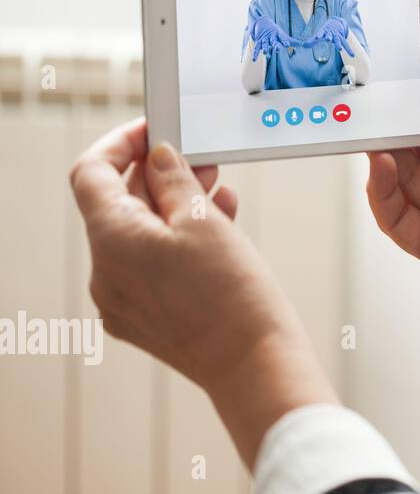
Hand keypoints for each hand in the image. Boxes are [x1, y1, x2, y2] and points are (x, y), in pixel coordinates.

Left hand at [69, 119, 336, 465]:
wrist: (254, 362)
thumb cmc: (232, 295)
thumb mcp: (205, 220)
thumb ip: (174, 181)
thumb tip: (158, 158)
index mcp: (110, 240)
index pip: (91, 173)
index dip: (120, 144)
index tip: (152, 131)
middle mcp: (104, 273)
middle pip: (117, 205)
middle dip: (158, 177)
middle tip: (199, 160)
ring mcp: (122, 301)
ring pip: (138, 236)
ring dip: (173, 208)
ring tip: (218, 193)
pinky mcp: (146, 320)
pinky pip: (151, 266)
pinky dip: (178, 242)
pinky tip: (218, 230)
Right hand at [250, 15, 292, 60]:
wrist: (262, 23)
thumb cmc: (276, 33)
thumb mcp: (285, 36)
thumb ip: (294, 42)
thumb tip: (306, 44)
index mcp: (279, 34)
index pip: (283, 37)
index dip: (284, 40)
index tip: (287, 45)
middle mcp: (272, 36)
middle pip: (274, 41)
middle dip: (275, 45)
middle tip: (277, 49)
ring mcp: (265, 39)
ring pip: (265, 44)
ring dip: (265, 48)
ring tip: (265, 53)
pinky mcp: (258, 42)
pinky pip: (256, 48)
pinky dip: (255, 53)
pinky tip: (254, 59)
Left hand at [304, 16, 354, 57]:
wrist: (336, 23)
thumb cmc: (326, 31)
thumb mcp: (319, 34)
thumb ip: (312, 41)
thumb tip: (303, 46)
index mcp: (324, 31)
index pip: (321, 33)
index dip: (319, 35)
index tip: (317, 37)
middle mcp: (331, 33)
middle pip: (330, 35)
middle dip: (329, 37)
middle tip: (328, 40)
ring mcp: (337, 36)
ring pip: (338, 40)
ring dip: (338, 44)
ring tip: (340, 49)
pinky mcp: (342, 38)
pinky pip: (346, 45)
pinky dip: (349, 50)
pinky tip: (352, 55)